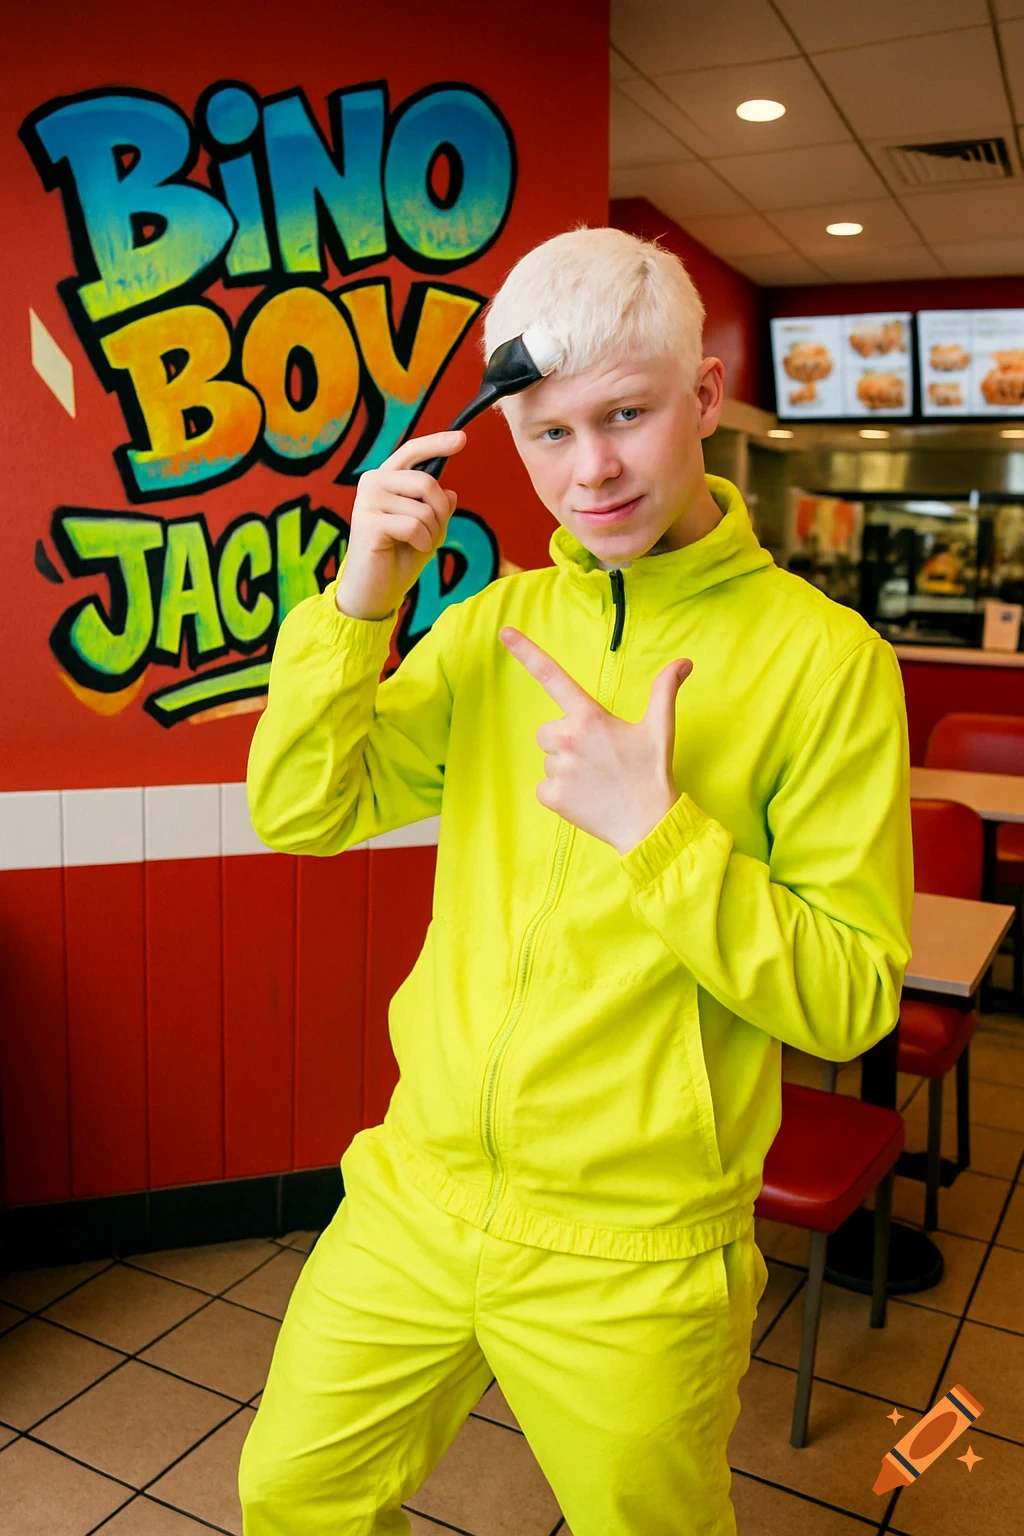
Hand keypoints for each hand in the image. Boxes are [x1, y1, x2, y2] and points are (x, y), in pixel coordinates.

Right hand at [336, 430, 466, 619]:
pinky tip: (409, 551)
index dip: (437, 443)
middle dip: (439, 513)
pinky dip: (422, 543)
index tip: (463, 438)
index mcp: (385, 479)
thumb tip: (449, 492)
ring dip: (430, 533)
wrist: (375, 591)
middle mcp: (372, 482)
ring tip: (414, 546)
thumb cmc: (398, 559)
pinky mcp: (368, 523)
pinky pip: (415, 526)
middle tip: (430, 535)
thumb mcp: (428, 530)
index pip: (412, 452)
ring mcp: (366, 501)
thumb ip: (436, 508)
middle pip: (426, 482)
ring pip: (423, 508)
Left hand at [499, 628, 691, 855]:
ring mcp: (557, 769)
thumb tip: (685, 662)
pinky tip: (585, 797)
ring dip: (566, 767)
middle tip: (597, 758)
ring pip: (549, 759)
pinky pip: (544, 787)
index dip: (526, 652)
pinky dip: (560, 792)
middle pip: (548, 730)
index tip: (503, 632)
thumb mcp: (660, 727)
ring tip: (595, 780)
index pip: (553, 676)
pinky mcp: (551, 796)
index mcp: (589, 717)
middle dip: (566, 741)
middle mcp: (568, 738)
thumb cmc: (652, 773)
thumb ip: (665, 689)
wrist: (649, 824)